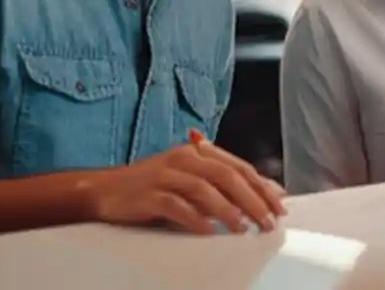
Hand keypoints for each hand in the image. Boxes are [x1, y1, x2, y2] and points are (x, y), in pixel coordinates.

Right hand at [84, 138, 286, 234]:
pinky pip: (176, 205)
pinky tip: (208, 231)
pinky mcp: (149, 194)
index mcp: (198, 152)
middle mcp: (184, 159)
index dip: (262, 186)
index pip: (238, 167)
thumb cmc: (154, 187)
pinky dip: (195, 218)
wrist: (105, 190)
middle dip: (251, 200)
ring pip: (204, 189)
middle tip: (267, 222)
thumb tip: (268, 193)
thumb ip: (225, 184)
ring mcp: (165, 175)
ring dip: (227, 210)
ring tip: (243, 228)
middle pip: (226, 176)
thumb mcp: (191, 179)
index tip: (279, 206)